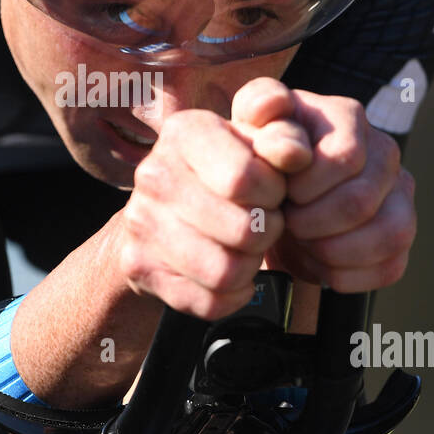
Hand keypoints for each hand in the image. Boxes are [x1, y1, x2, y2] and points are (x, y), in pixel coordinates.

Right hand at [117, 83, 311, 320]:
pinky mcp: (137, 266)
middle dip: (266, 232)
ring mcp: (140, 222)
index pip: (245, 178)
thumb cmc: (225, 170)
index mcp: (183, 130)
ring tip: (246, 248)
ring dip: (250, 266)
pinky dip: (232, 295)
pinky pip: (208, 302)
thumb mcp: (258, 141)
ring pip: (226, 272)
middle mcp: (153, 174)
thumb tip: (296, 153)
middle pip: (242, 231)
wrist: (165, 207)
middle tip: (262, 223)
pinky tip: (232, 275)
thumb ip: (285, 136)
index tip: (271, 191)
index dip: (274, 193)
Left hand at [256, 88, 415, 293]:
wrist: (272, 196)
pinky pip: (391, 266)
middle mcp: (384, 152)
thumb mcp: (248, 125)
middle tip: (285, 223)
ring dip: (333, 251)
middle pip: (361, 201)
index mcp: (349, 118)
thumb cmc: (261, 157)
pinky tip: (319, 261)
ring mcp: (399, 194)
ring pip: (388, 235)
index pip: (345, 158)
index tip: (279, 193)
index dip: (305, 187)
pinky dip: (348, 274)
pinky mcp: (399, 233)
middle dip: (311, 223)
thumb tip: (281, 121)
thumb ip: (259, 108)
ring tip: (302, 243)